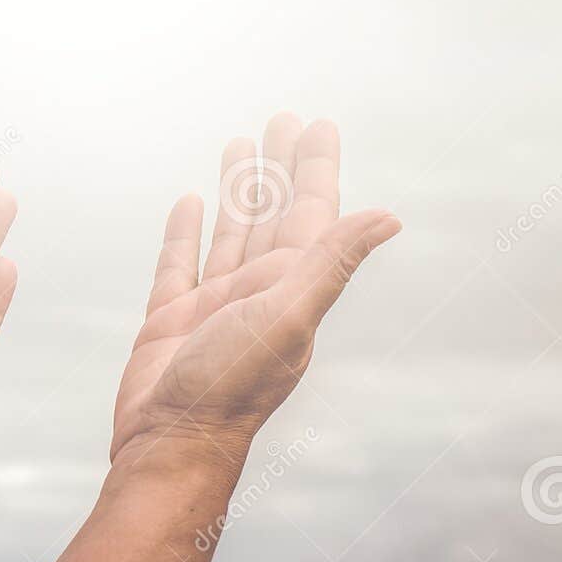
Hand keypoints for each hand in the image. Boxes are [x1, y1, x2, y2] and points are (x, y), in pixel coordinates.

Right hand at [111, 113, 399, 467]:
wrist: (171, 442)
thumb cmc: (231, 388)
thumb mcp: (289, 318)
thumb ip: (333, 263)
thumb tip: (391, 216)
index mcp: (290, 287)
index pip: (309, 213)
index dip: (315, 168)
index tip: (317, 125)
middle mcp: (257, 291)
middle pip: (272, 213)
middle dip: (279, 165)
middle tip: (283, 119)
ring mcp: (214, 305)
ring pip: (231, 232)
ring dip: (238, 189)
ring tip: (239, 143)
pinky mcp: (171, 320)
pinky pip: (180, 263)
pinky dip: (186, 232)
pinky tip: (191, 201)